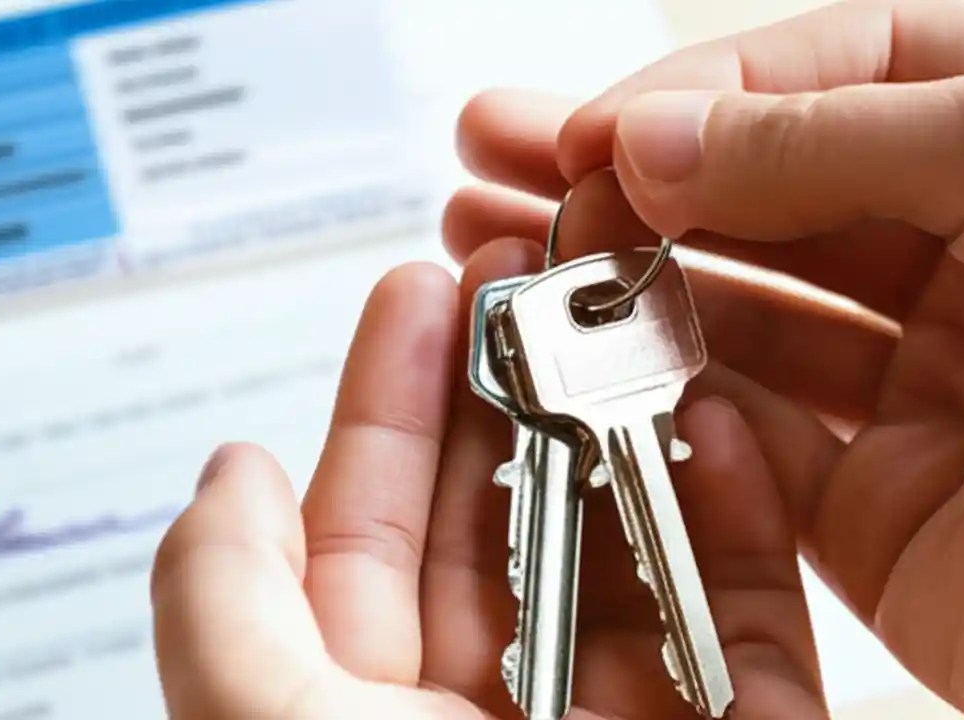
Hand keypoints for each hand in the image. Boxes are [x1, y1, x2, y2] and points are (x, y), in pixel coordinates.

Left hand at [150, 258, 816, 718]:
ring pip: (619, 547)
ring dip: (624, 431)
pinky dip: (733, 517)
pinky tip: (707, 427)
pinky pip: (743, 615)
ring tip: (617, 324)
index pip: (363, 533)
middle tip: (524, 275)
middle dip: (504, 388)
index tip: (417, 293)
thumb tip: (228, 471)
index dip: (386, 402)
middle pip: (492, 516)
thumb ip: (220, 601)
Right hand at [448, 0, 963, 715]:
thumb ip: (842, 139)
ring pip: (730, 322)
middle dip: (612, 179)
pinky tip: (590, 373)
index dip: (691, 98)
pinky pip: (748, 450)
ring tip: (496, 261)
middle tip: (493, 163)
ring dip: (613, 292)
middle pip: (749, 197)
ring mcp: (924, 389)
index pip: (822, 81)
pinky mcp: (888, 513)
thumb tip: (661, 135)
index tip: (583, 132)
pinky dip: (663, 412)